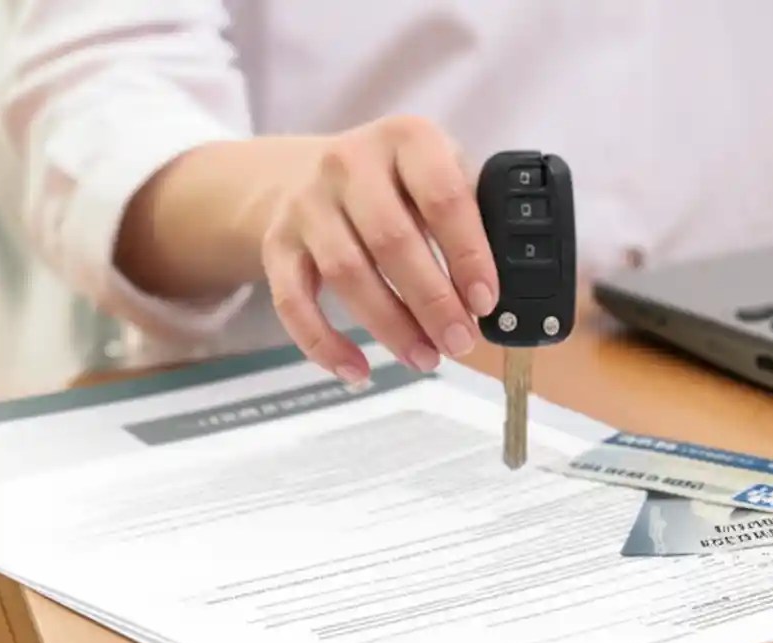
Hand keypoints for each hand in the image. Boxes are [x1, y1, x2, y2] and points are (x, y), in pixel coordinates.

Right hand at [261, 116, 497, 384]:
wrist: (305, 171)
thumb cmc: (396, 183)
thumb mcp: (440, 173)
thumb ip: (473, 216)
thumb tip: (497, 293)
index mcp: (407, 140)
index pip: (443, 196)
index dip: (468, 253)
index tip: (485, 302)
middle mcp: (349, 164)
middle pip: (392, 240)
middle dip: (432, 301)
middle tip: (461, 342)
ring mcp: (306, 203)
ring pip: (346, 273)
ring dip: (390, 326)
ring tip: (425, 358)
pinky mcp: (276, 243)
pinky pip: (292, 301)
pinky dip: (323, 343)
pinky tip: (358, 372)